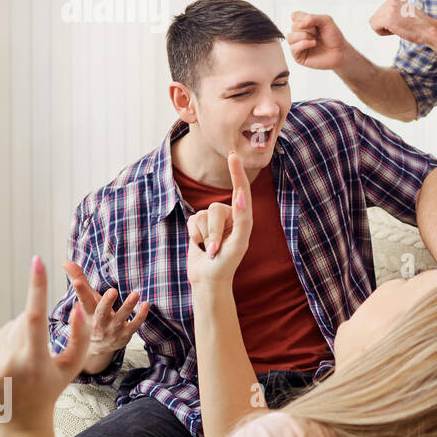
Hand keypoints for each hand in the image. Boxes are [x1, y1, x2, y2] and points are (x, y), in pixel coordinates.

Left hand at [0, 256, 90, 430]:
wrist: (18, 421)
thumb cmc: (50, 390)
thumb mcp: (73, 366)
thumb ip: (81, 335)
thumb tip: (76, 309)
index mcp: (34, 362)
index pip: (35, 317)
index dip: (37, 287)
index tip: (38, 262)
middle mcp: (7, 361)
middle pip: (25, 319)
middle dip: (36, 325)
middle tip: (40, 352)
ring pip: (11, 326)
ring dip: (21, 334)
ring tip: (24, 360)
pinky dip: (7, 341)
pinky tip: (11, 362)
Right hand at [60, 260, 148, 363]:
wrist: (96, 348)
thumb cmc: (92, 316)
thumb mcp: (86, 300)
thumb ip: (78, 279)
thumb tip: (65, 261)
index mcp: (88, 312)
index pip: (83, 300)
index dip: (80, 290)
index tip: (76, 281)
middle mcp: (99, 322)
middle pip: (101, 312)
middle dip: (107, 302)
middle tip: (112, 291)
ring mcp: (113, 329)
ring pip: (120, 318)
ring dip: (128, 306)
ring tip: (136, 294)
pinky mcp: (125, 334)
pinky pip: (134, 325)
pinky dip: (140, 316)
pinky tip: (145, 304)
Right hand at [186, 151, 252, 285]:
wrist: (207, 281)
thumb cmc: (226, 264)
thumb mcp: (237, 243)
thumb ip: (241, 219)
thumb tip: (240, 196)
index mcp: (244, 218)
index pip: (242, 191)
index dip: (236, 173)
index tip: (232, 155)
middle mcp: (230, 216)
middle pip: (216, 208)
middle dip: (213, 232)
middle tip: (215, 250)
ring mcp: (213, 220)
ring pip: (202, 215)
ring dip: (204, 236)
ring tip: (210, 250)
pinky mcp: (198, 225)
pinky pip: (192, 221)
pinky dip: (195, 236)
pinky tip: (200, 246)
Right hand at [288, 11, 349, 70]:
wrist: (340, 51)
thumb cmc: (333, 36)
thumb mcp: (326, 20)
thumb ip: (312, 17)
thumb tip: (299, 25)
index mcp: (304, 24)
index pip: (294, 16)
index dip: (304, 18)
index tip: (315, 23)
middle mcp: (299, 34)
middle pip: (293, 26)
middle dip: (308, 28)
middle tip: (318, 33)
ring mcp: (297, 45)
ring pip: (290, 36)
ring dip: (305, 36)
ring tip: (315, 40)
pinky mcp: (298, 56)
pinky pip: (293, 48)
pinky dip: (304, 44)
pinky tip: (313, 44)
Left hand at [369, 0, 436, 45]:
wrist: (430, 30)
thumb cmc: (420, 26)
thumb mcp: (405, 12)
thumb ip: (394, 11)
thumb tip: (380, 19)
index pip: (381, 11)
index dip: (389, 21)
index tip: (402, 22)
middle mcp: (391, 0)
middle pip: (376, 16)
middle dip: (386, 25)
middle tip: (401, 26)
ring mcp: (389, 8)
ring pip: (374, 22)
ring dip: (384, 29)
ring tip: (399, 28)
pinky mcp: (388, 18)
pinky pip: (374, 27)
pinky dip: (382, 32)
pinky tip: (395, 31)